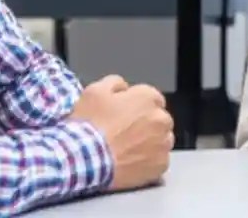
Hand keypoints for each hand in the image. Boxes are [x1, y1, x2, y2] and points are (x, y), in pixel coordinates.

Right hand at [69, 75, 174, 190]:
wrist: (84, 159)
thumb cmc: (89, 125)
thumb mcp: (94, 91)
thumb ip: (115, 83)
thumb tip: (123, 86)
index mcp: (148, 98)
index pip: (152, 98)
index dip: (137, 106)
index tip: (125, 115)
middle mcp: (161, 118)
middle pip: (159, 119)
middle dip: (146, 124)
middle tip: (124, 133)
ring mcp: (163, 143)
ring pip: (161, 140)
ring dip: (150, 142)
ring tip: (127, 149)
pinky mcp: (161, 164)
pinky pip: (159, 160)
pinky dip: (149, 161)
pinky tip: (132, 162)